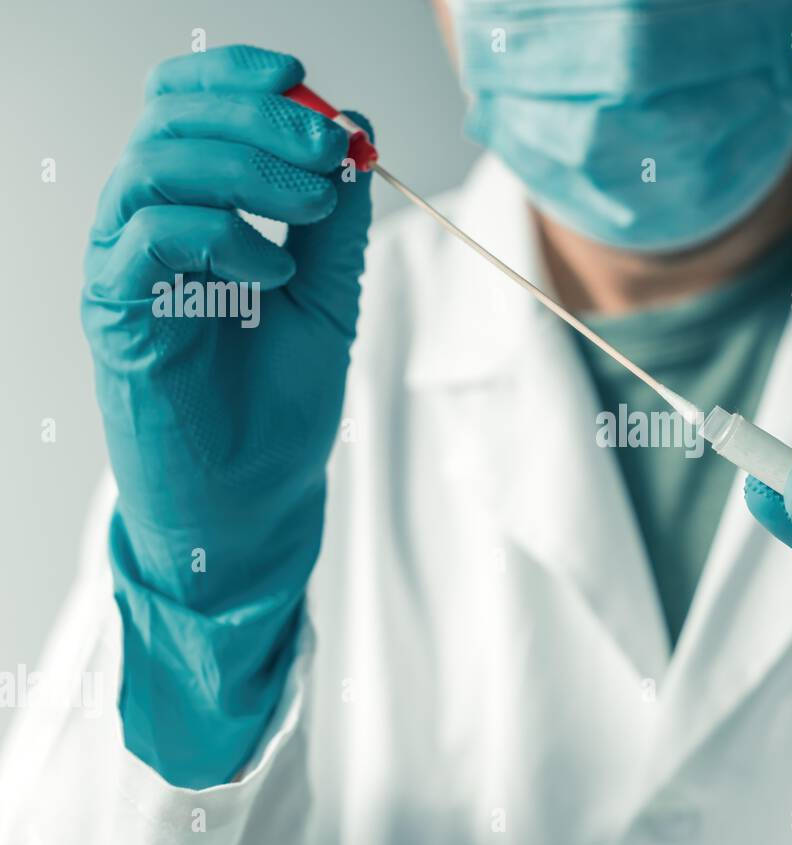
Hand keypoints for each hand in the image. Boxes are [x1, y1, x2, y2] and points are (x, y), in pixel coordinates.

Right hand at [81, 45, 372, 786]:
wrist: (258, 497)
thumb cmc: (283, 404)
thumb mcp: (329, 296)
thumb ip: (334, 221)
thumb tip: (354, 129)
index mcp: (194, 210)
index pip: (188, 107)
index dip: (238, 79)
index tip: (305, 80)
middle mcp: (148, 227)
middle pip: (170, 121)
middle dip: (257, 116)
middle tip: (328, 145)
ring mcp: (125, 269)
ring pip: (154, 166)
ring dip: (246, 167)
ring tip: (312, 205)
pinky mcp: (117, 316)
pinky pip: (147, 238)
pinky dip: (220, 235)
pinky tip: (272, 272)